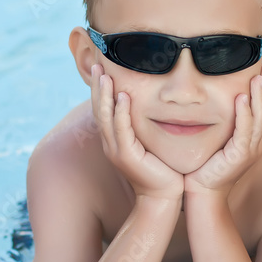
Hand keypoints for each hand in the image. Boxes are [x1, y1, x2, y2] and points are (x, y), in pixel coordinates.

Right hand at [91, 64, 184, 200]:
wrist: (164, 196)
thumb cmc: (162, 170)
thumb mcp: (150, 143)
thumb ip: (145, 128)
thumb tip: (152, 107)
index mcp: (115, 140)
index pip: (104, 110)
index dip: (101, 89)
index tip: (102, 69)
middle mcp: (111, 144)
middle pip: (99, 109)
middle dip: (98, 86)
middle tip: (97, 64)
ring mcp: (116, 150)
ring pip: (106, 117)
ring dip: (105, 94)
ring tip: (105, 75)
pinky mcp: (126, 156)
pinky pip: (121, 129)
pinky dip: (121, 112)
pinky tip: (123, 96)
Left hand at [185, 63, 261, 195]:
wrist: (202, 192)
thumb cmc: (206, 166)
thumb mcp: (220, 139)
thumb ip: (225, 122)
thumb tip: (223, 100)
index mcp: (254, 137)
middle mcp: (257, 142)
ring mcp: (250, 150)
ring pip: (259, 117)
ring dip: (259, 95)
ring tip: (259, 76)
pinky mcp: (240, 156)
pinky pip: (244, 130)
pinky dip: (244, 113)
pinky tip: (242, 98)